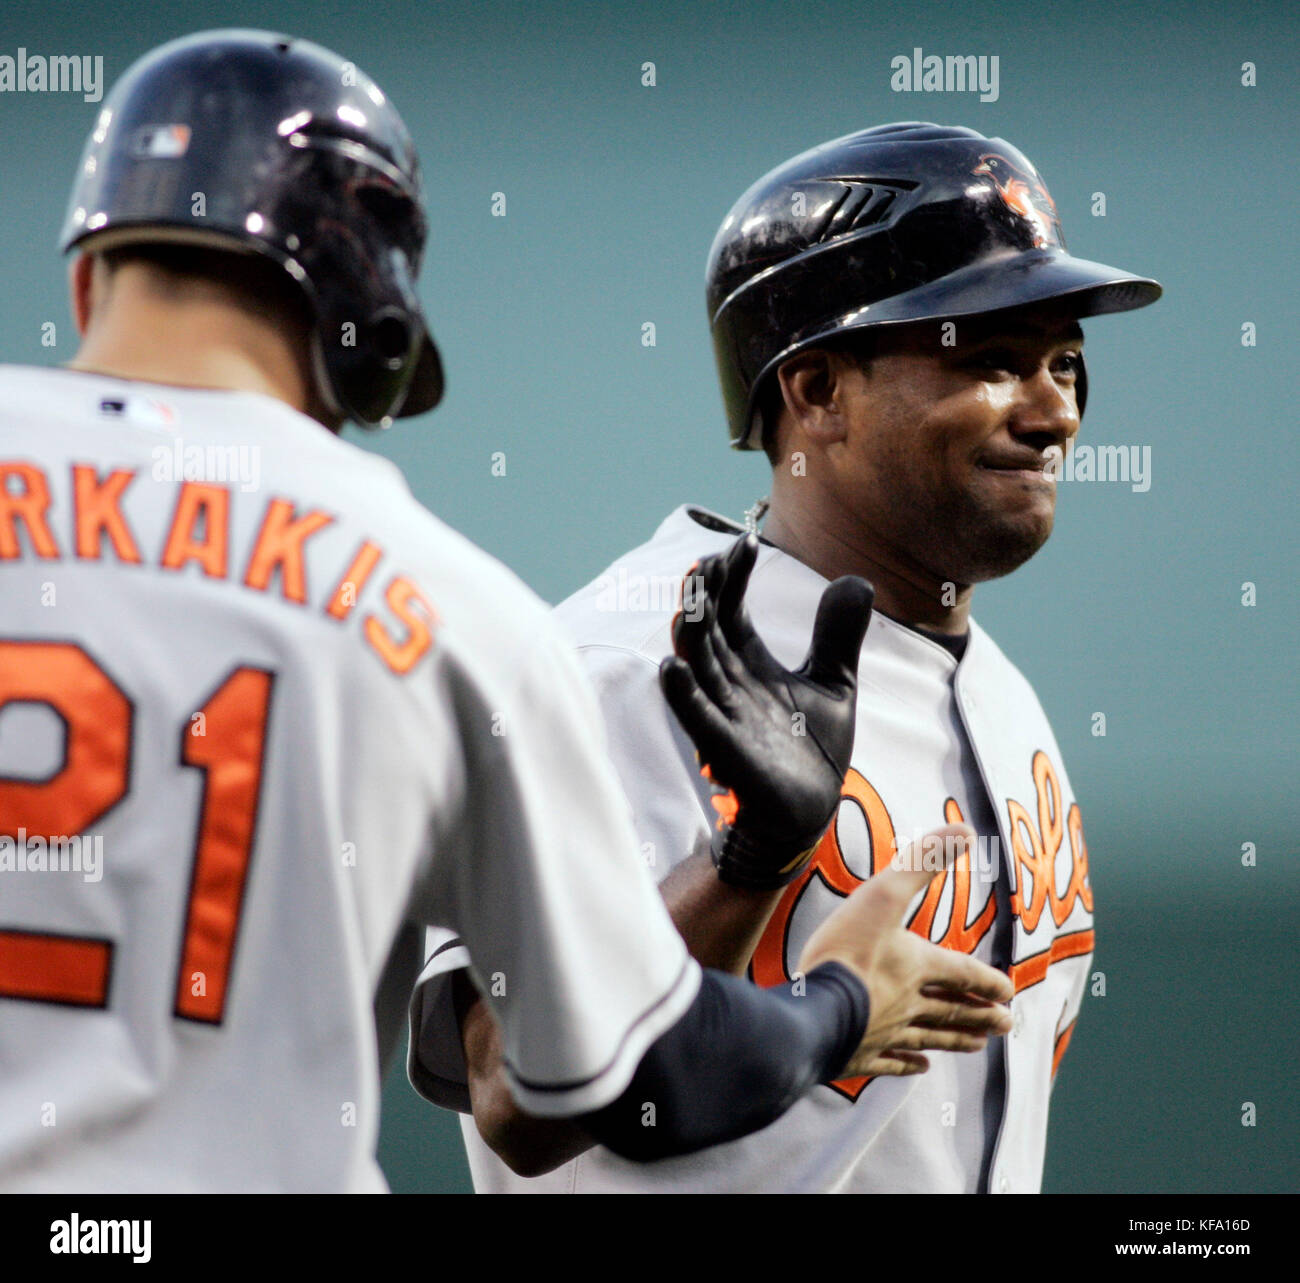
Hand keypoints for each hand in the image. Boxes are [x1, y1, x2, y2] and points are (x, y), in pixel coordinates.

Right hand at [659, 534, 872, 889]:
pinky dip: (682, 695)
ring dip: (689, 631)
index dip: (733, 576)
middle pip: (708, 628)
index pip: (731, 608)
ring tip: (690, 597)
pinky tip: (671, 666)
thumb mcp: (835, 681)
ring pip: (697, 665)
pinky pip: (698, 719)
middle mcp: (730, 682)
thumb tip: (856, 579)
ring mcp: (724, 714)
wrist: (813, 809)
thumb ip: (838, 634)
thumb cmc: (812, 748)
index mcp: (750, 662)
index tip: (745, 542)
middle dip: (706, 593)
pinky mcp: (726, 751)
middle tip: (712, 559)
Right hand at [798, 824, 1014, 1077]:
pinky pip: (892, 1062)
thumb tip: (963, 829)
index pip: (962, 973)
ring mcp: (886, 1032)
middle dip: (981, 1015)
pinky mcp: (861, 1054)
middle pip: (953, 1010)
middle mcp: (909, 1003)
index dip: (987, 979)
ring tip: (977, 1045)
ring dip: (955, 1040)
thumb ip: (921, 861)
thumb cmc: (846, 951)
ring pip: (930, 1037)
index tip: (1008, 991)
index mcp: (917, 966)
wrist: (811, 1010)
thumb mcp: (884, 895)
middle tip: (1006, 1025)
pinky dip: (909, 1065)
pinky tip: (920, 1066)